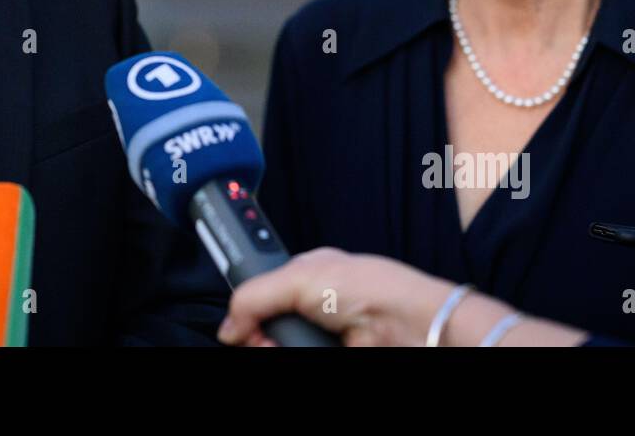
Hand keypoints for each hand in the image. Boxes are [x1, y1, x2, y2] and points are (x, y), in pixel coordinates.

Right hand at [218, 247, 449, 346]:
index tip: (238, 319)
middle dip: (257, 333)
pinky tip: (302, 350)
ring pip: (276, 347)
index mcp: (304, 277)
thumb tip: (228, 324)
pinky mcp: (326, 354)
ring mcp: (319, 337)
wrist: (406, 323)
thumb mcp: (298, 279)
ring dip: (272, 347)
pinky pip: (295, 357)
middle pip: (263, 328)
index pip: (259, 294)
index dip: (247, 308)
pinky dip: (293, 354)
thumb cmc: (369, 288)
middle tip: (260, 335)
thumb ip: (255, 295)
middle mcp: (310, 308)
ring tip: (283, 345)